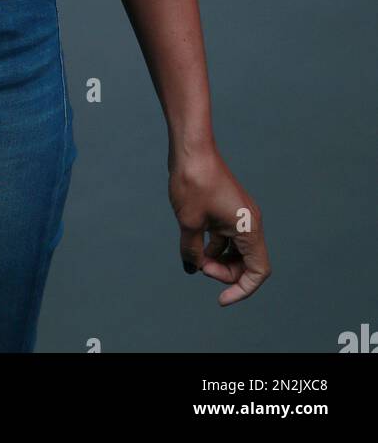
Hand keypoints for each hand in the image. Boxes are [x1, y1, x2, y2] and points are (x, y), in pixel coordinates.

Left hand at [168, 143, 270, 303]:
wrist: (191, 147)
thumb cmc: (193, 182)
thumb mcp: (189, 223)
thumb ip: (192, 251)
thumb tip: (192, 267)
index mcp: (249, 228)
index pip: (257, 272)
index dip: (241, 290)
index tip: (220, 299)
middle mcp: (249, 222)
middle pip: (246, 263)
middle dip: (224, 272)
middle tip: (198, 266)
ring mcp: (238, 214)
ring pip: (234, 250)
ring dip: (216, 259)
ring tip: (194, 254)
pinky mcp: (227, 207)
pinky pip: (226, 236)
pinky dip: (212, 244)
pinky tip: (193, 243)